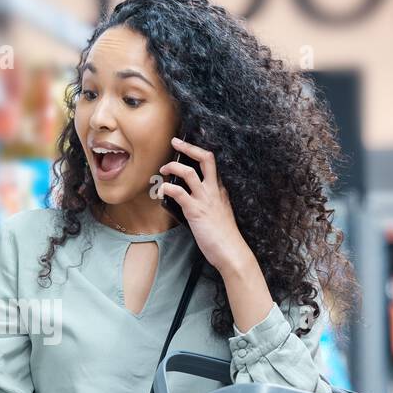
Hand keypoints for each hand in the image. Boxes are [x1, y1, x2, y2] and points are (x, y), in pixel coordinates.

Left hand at [158, 136, 252, 273]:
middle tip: (175, 141)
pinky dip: (167, 188)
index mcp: (220, 190)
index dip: (198, 153)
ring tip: (163, 169)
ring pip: (189, 172)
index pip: (211, 164)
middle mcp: (214, 190)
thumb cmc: (224, 237)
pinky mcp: (195, 210)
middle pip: (206, 158)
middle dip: (189, 147)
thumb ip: (208, 205)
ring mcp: (205, 199)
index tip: (186, 147)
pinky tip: (161, 191)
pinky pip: (178, 192)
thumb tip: (190, 203)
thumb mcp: (219, 214)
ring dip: (173, 166)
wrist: (231, 251)